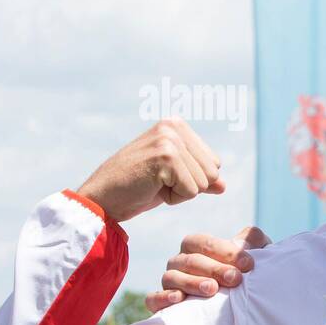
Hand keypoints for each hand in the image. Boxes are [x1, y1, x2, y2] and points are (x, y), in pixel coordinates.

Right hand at [76, 119, 224, 223]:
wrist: (101, 199)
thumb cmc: (135, 188)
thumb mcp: (173, 180)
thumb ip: (199, 178)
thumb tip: (224, 185)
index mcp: (176, 125)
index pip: (214, 163)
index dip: (191, 179)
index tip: (163, 176)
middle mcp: (174, 127)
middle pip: (213, 172)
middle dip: (188, 186)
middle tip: (156, 182)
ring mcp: (169, 141)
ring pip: (204, 183)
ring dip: (180, 192)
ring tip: (153, 184)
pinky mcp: (166, 157)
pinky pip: (191, 191)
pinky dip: (173, 198)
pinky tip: (150, 188)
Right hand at [145, 226, 271, 313]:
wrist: (237, 308)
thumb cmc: (244, 276)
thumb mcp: (253, 257)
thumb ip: (253, 242)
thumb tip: (247, 239)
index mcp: (197, 247)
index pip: (203, 243)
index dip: (225, 251)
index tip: (248, 264)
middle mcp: (180, 262)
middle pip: (190, 260)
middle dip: (214, 269)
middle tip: (235, 278)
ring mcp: (169, 282)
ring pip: (171, 277)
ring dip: (192, 282)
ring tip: (212, 289)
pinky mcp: (161, 304)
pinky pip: (153, 298)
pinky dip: (163, 298)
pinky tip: (179, 299)